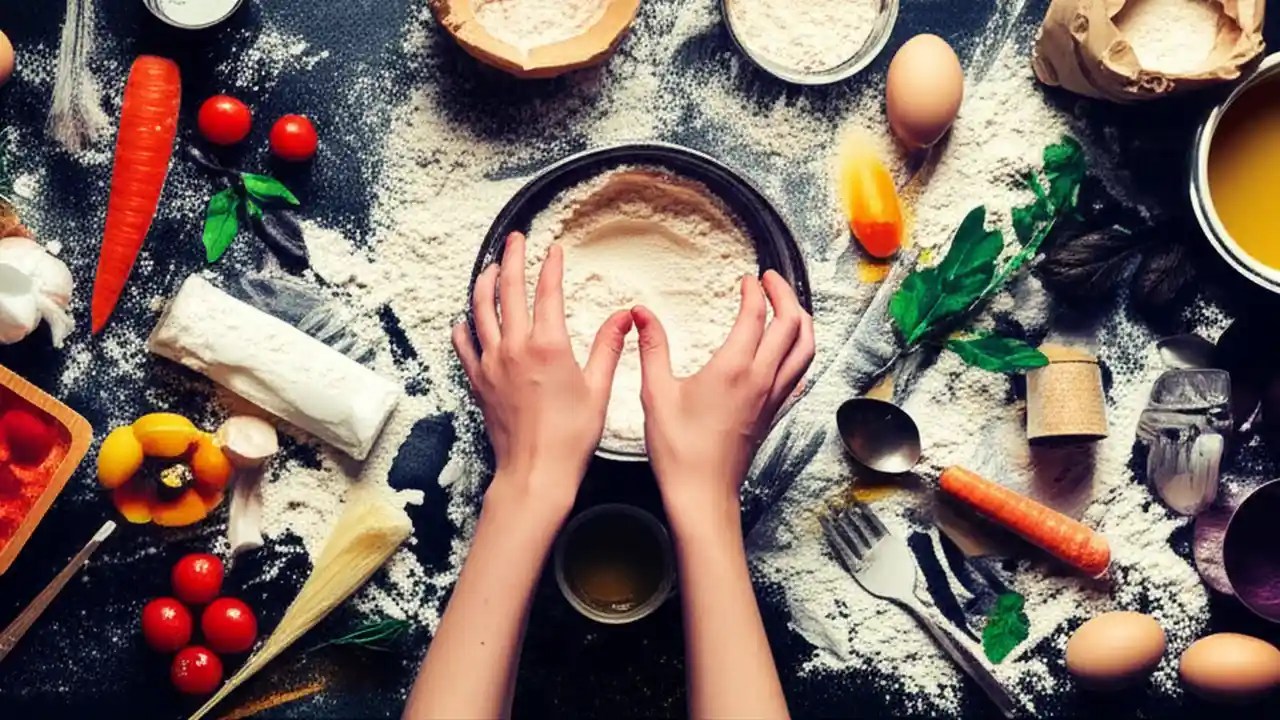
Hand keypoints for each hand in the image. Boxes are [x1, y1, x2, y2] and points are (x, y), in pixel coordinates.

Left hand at [452, 232, 631, 516]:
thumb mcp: (599, 388)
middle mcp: (515, 347)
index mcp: (549, 345)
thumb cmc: (571, 436)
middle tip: (514, 240)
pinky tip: (465, 320)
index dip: (550, 266)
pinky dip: (465, 327)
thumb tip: (624, 317)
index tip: (553, 249)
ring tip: (489, 267)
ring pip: (480, 311)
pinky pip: (465, 346)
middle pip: (507, 290)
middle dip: (511, 259)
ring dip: (484, 284)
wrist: (535, 472)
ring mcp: (492, 363)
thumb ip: (608, 347)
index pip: (547, 291)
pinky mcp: (478, 381)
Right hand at [634, 270, 813, 519]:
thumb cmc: (679, 450)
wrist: (702, 493)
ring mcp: (772, 397)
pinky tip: (790, 349)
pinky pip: (800, 373)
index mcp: (733, 369)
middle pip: (792, 324)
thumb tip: (641, 314)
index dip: (754, 291)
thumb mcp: (656, 393)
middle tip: (771, 280)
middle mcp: (761, 379)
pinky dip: (801, 351)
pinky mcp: (774, 412)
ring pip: (805, 348)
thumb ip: (652, 347)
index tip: (746, 279)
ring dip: (801, 320)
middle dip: (784, 295)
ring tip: (788, 305)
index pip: (756, 315)